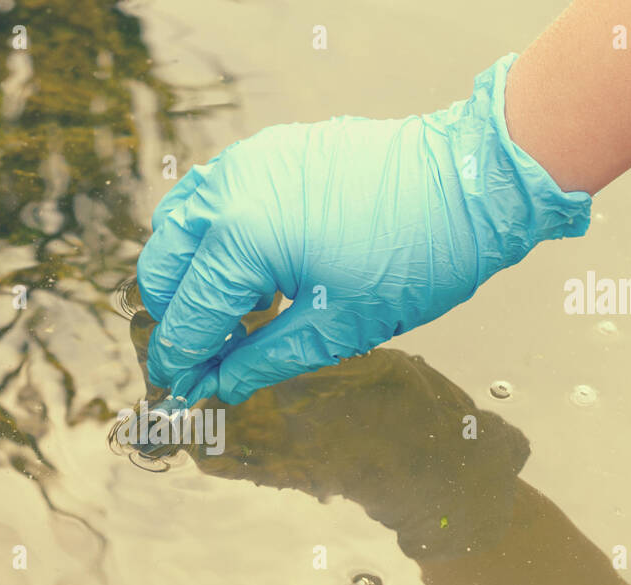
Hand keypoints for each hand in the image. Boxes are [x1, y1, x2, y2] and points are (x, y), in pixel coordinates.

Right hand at [136, 53, 591, 404]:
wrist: (470, 183)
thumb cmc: (414, 254)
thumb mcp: (334, 328)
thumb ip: (260, 360)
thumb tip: (217, 386)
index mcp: (242, 237)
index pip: (184, 314)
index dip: (179, 360)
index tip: (177, 388)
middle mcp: (229, 190)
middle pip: (160, 266)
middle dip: (175, 317)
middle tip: (204, 357)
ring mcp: (245, 161)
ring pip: (175, 227)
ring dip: (189, 275)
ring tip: (236, 314)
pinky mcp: (266, 150)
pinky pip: (210, 198)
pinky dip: (212, 239)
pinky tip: (255, 272)